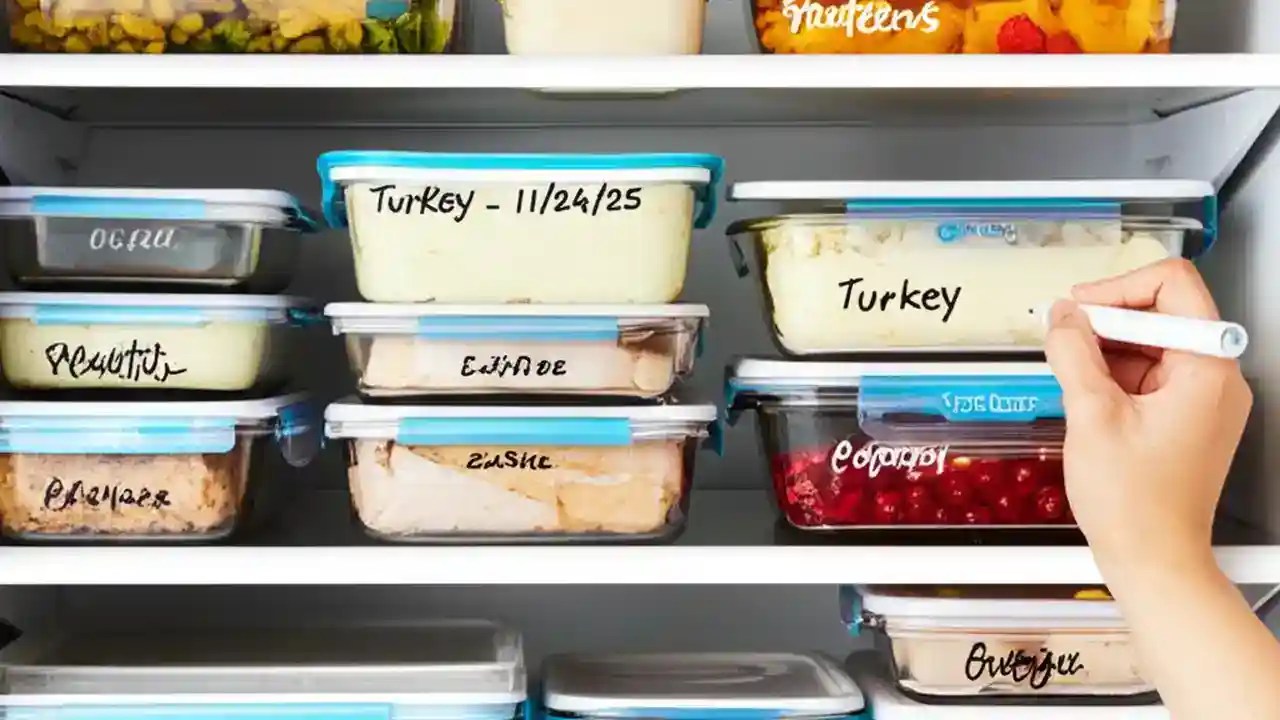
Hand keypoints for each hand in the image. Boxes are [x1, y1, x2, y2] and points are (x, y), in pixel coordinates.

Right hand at [1043, 259, 1252, 571]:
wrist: (1154, 559)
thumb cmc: (1136, 503)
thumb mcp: (1091, 414)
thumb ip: (1074, 352)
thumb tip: (1062, 316)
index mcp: (1206, 368)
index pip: (1173, 285)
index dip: (1118, 289)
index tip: (1079, 310)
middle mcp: (1216, 379)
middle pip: (1163, 312)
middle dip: (1108, 321)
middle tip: (1066, 339)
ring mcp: (1204, 400)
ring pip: (1152, 344)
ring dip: (1107, 351)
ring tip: (1073, 378)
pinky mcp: (1188, 419)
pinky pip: (1151, 375)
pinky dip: (1115, 377)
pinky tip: (1087, 400)